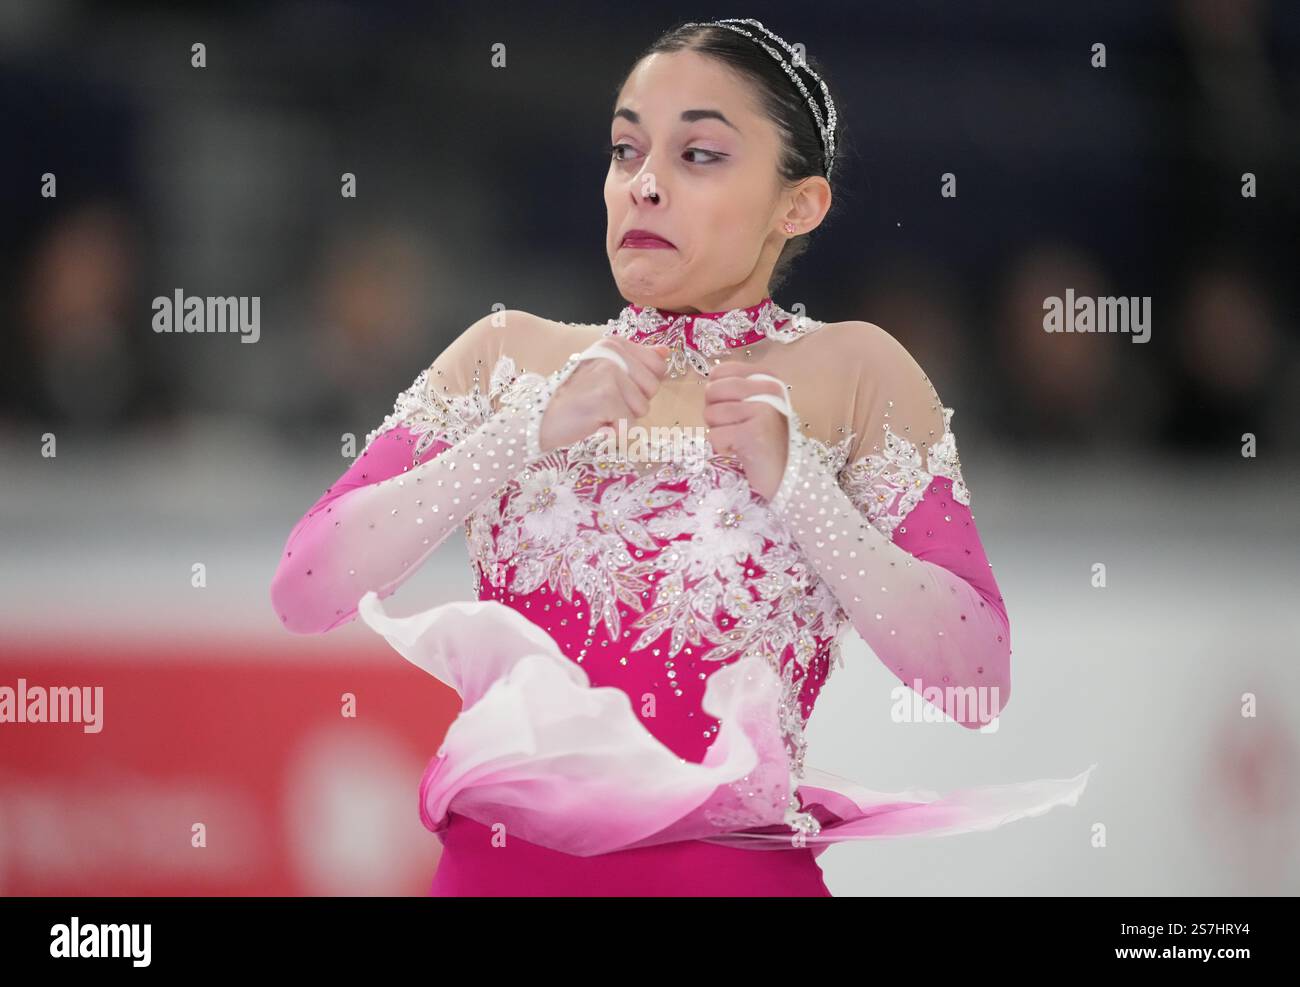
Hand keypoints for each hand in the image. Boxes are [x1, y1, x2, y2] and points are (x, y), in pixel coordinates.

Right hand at [538, 338, 670, 452]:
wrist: (543, 420)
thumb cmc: (576, 399)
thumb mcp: (606, 373)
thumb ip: (637, 361)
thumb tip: (665, 351)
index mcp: (614, 344)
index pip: (658, 365)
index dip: (642, 385)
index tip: (617, 388)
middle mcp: (613, 353)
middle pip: (653, 388)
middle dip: (633, 403)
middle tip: (605, 403)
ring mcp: (609, 374)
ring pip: (643, 408)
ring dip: (623, 418)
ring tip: (599, 412)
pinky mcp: (606, 397)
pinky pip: (630, 424)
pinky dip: (614, 430)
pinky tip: (595, 422)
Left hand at [702, 362, 790, 500]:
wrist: (787, 473)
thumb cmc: (766, 441)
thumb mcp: (754, 406)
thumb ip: (733, 391)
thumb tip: (707, 385)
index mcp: (767, 378)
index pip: (720, 372)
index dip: (716, 393)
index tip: (732, 408)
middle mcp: (768, 389)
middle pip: (712, 390)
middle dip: (714, 413)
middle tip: (734, 427)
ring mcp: (763, 410)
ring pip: (711, 414)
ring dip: (719, 432)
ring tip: (739, 440)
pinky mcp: (754, 433)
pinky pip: (715, 435)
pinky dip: (723, 448)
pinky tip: (741, 451)